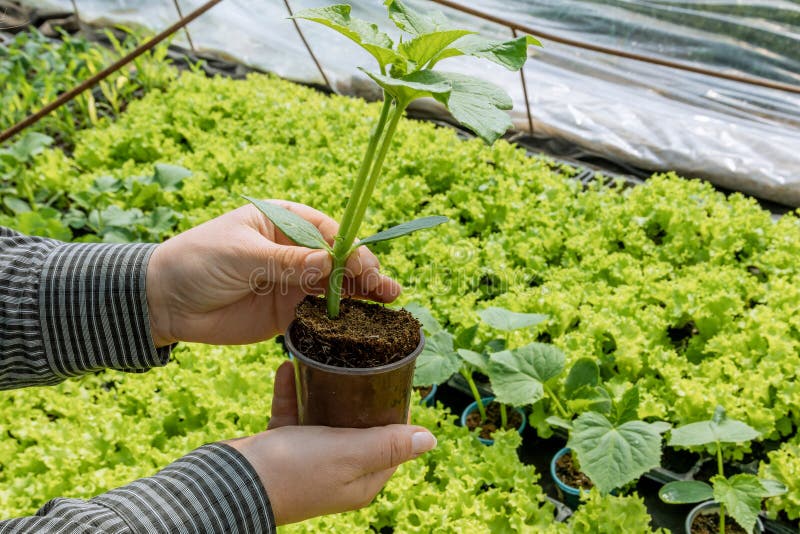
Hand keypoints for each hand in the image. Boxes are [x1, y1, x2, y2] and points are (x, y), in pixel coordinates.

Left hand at [146, 202, 401, 346]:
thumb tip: (329, 263)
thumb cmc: (196, 261)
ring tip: (389, 304)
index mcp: (283, 222)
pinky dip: (340, 318)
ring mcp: (291, 282)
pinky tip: (361, 323)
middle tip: (387, 289)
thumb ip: (286, 262)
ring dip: (360, 295)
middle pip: (337, 260)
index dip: (349, 249)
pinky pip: (318, 313)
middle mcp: (293, 251)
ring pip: (333, 287)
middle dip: (363, 272)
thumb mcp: (242, 255)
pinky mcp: (285, 312)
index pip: (326, 232)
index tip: (364, 266)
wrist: (163, 303)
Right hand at [228, 362, 436, 524]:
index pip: (392, 443)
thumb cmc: (294, 470)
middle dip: (360, 394)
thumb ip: (388, 445)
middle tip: (362, 361)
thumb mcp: (349, 453)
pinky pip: (294, 414)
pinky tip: (289, 366)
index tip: (395, 378)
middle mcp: (339, 471)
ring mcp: (309, 460)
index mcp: (362, 479)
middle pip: (359, 427)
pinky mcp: (282, 448)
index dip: (396, 412)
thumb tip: (431, 439)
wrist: (230, 482)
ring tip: (327, 357)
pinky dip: (293, 392)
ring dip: (324, 388)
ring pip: (325, 417)